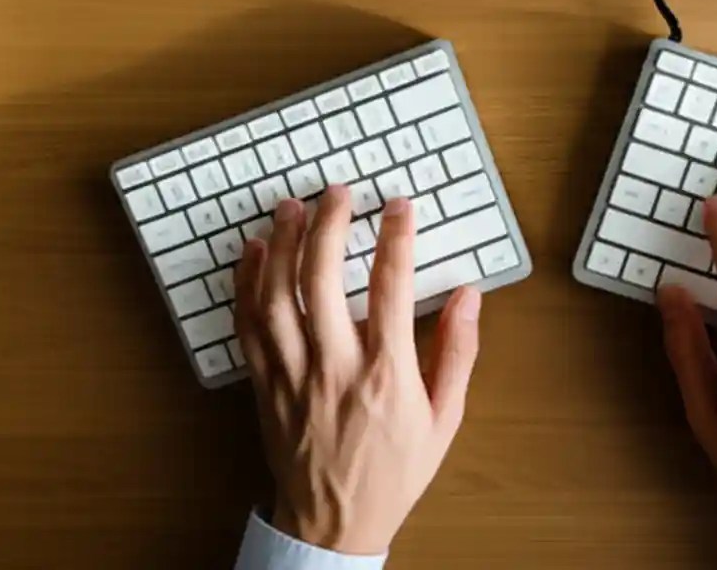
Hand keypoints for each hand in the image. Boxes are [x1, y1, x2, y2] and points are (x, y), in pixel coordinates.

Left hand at [234, 186, 480, 554]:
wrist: (333, 524)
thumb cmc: (394, 472)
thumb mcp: (445, 418)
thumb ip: (458, 352)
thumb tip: (470, 296)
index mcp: (386, 374)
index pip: (390, 287)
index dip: (395, 237)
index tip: (399, 206)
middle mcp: (335, 368)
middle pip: (322, 279)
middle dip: (328, 225)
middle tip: (337, 193)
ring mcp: (293, 375)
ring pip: (276, 296)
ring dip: (281, 244)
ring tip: (291, 208)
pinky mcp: (264, 385)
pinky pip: (247, 326)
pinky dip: (246, 284)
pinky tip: (254, 253)